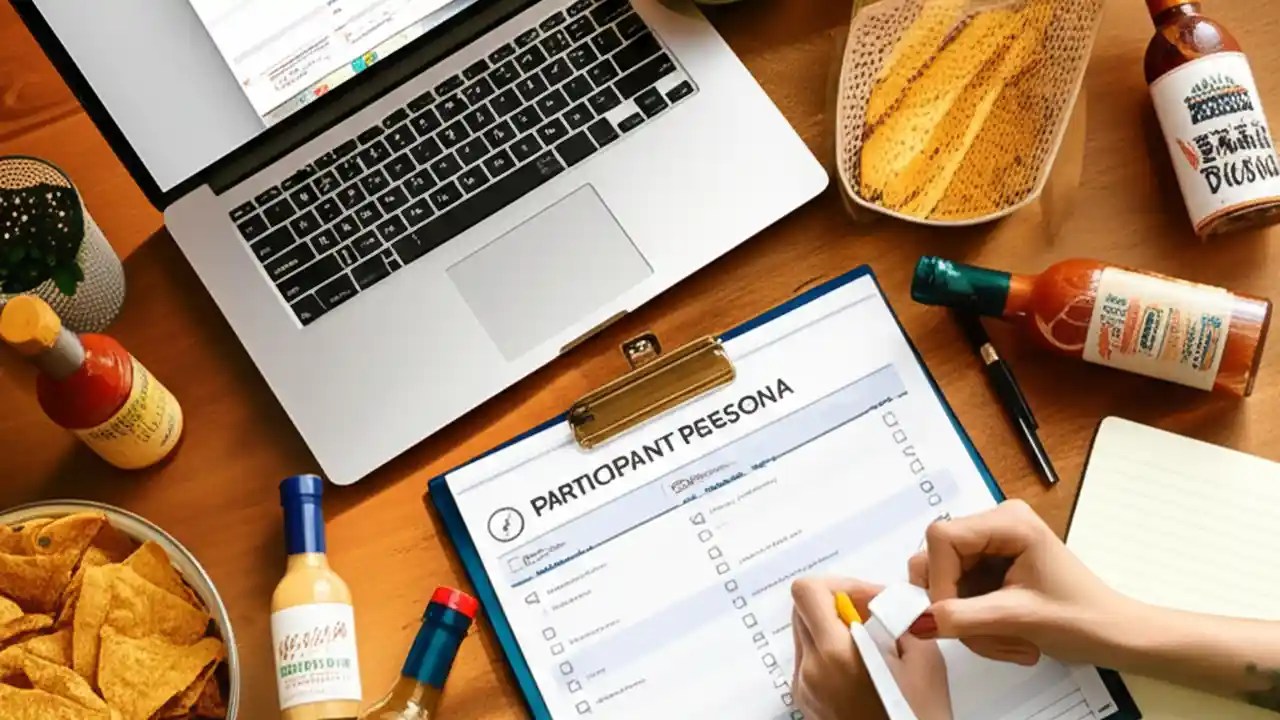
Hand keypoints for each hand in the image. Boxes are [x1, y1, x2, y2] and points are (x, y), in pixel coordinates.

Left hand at [791, 578, 951, 719]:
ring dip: (834, 627)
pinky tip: (863, 667)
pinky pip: (809, 660)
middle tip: (874, 615)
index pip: (808, 592)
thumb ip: (899, 621)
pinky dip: (831, 652)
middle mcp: (810, 669)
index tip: (870, 599)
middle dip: (838, 603)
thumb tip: (887, 602)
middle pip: (804, 609)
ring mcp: (804, 687)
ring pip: (806, 633)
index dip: (840, 584)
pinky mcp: (806, 702)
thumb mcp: (924, 663)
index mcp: (836, 655)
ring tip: (873, 643)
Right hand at [909, 500, 1136, 665]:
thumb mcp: (1018, 619)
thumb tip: (916, 621)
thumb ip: (963, 617)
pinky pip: (959, 591)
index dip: (938, 579)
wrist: (1115, 635)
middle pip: (938, 559)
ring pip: (946, 580)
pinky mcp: (991, 564)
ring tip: (1005, 640)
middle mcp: (996, 523)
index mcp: (1008, 521)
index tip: (951, 616)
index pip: (942, 537)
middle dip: (954, 605)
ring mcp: (992, 543)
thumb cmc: (1081, 620)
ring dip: (967, 619)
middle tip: (983, 635)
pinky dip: (974, 619)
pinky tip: (1003, 633)